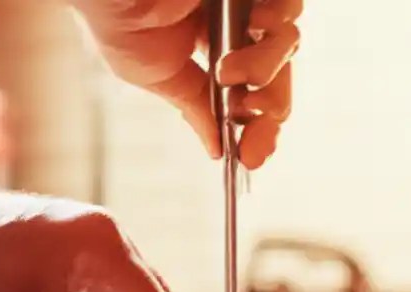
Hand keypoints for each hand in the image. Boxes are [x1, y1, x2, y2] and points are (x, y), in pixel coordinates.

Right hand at [72, 0, 301, 168]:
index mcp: (209, 51)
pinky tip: (254, 26)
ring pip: (287, 44)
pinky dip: (277, 25)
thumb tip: (216, 147)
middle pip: (276, 76)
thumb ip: (194, 108)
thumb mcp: (157, 78)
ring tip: (228, 70)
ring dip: (264, 67)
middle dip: (270, 109)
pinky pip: (291, 8)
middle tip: (252, 124)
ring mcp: (245, 3)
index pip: (248, 95)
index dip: (257, 128)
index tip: (252, 157)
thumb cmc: (120, 22)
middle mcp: (233, 25)